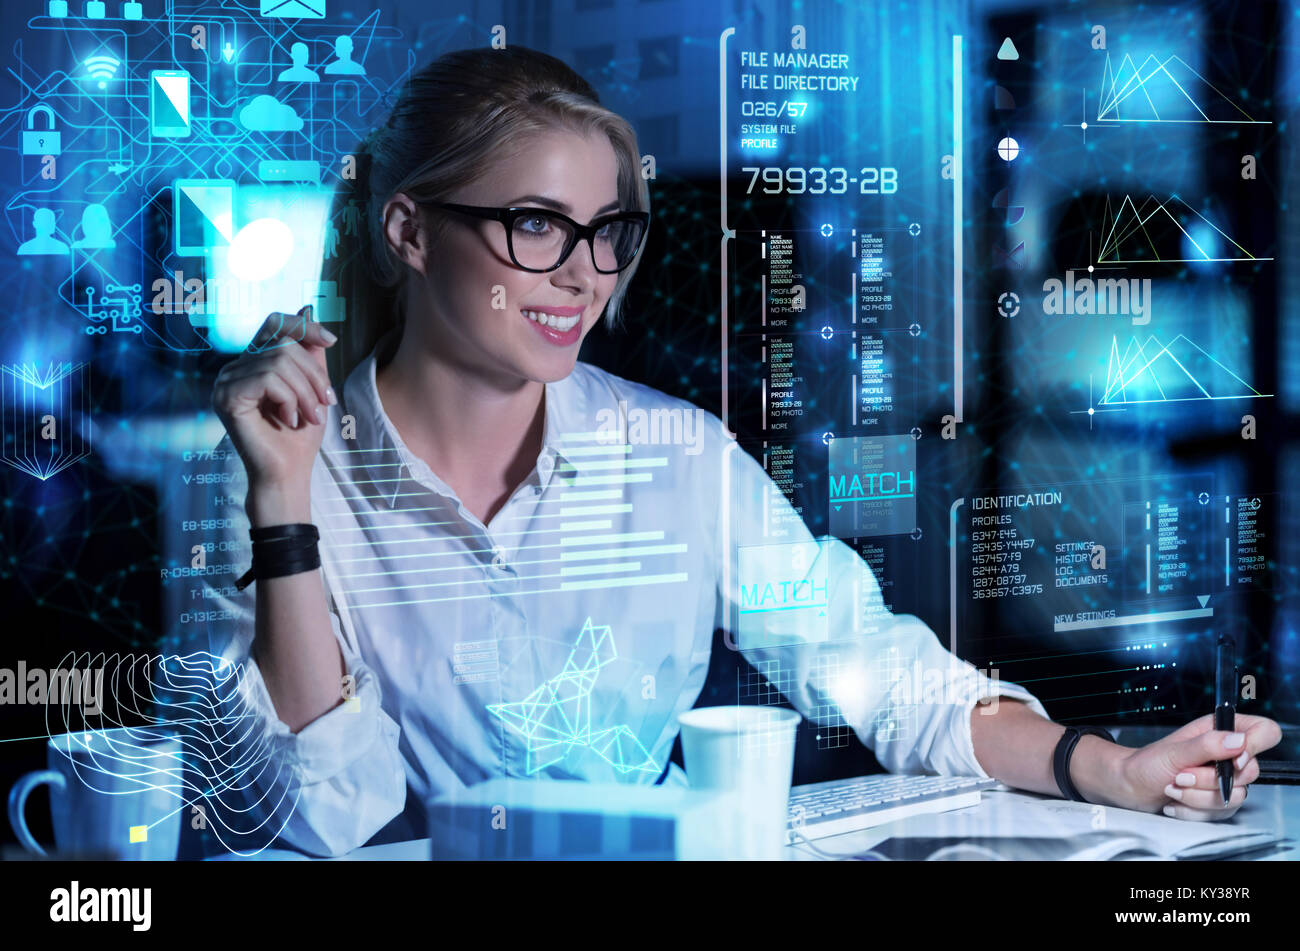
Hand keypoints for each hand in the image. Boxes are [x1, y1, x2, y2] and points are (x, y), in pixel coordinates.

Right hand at [212, 307, 337, 492]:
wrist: (287, 474)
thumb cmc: (299, 436)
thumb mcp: (312, 386)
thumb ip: (309, 352)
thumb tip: (307, 308)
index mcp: (252, 363)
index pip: (274, 324)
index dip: (304, 326)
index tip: (331, 340)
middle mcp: (234, 369)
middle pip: (283, 345)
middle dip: (313, 375)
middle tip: (325, 403)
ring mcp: (225, 382)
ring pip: (279, 362)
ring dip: (305, 392)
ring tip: (310, 416)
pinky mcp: (226, 397)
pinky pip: (268, 379)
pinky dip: (289, 399)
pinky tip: (290, 420)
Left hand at [1110, 713, 1281, 819]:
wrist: (1130, 787)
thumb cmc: (1147, 763)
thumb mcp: (1174, 752)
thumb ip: (1207, 745)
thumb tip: (1239, 741)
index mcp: (1219, 730)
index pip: (1264, 732)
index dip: (1254, 747)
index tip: (1232, 760)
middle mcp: (1227, 754)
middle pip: (1251, 772)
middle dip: (1210, 779)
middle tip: (1181, 775)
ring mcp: (1225, 780)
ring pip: (1237, 796)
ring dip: (1198, 796)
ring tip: (1173, 787)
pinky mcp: (1219, 802)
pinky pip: (1222, 813)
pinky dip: (1194, 810)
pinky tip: (1176, 801)